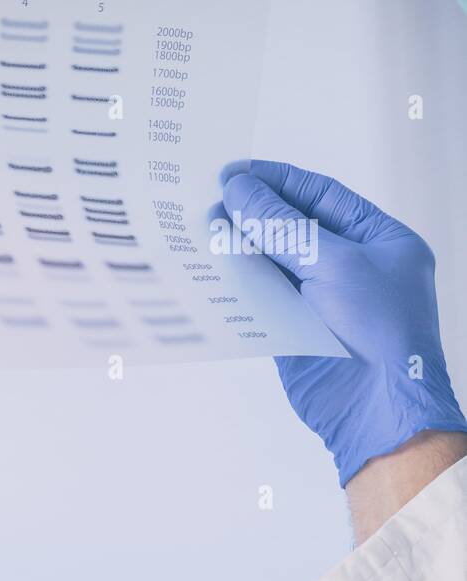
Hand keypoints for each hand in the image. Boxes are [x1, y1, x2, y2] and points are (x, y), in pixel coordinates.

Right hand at [216, 160, 466, 484]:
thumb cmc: (379, 331)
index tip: (234, 171)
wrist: (376, 409)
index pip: (322, 196)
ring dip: (238, 246)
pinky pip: (259, 296)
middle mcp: (352, 265)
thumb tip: (238, 190)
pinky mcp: (293, 327)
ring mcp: (321, 298)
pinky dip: (235, 282)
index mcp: (379, 240)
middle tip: (209, 199)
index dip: (277, 181)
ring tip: (201, 228)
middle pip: (293, 226)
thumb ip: (282, 226)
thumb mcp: (334, 262)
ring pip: (271, 261)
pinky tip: (209, 268)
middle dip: (252, 212)